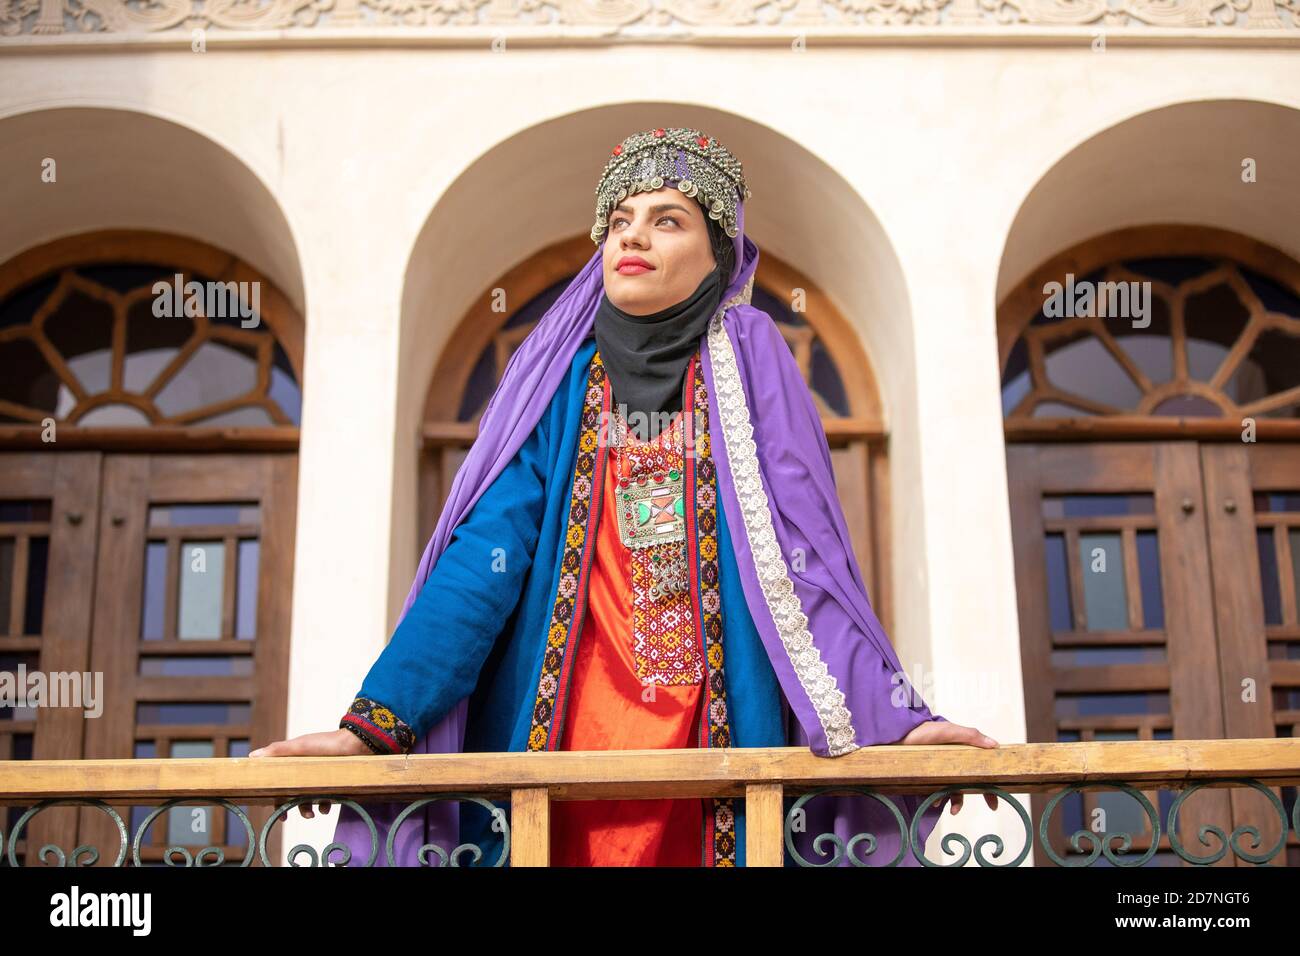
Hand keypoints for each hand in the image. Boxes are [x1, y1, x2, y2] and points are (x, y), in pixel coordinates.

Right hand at [249, 729, 372, 819]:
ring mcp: (320, 776)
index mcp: (293, 762)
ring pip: (310, 798)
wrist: (358, 743)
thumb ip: (277, 751)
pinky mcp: (334, 781)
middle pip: (294, 793)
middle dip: (294, 806)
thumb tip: (252, 757)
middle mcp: (305, 770)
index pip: (279, 782)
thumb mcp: (301, 746)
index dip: (276, 796)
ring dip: (309, 808)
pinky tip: (327, 807)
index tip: (277, 810)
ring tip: (314, 814)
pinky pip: (327, 797)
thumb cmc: (327, 743)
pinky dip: (325, 804)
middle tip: (295, 816)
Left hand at [898, 719, 1000, 813]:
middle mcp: (952, 764)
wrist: (897, 735)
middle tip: (979, 808)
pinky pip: (935, 792)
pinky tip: (934, 801)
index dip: (990, 785)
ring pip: (951, 791)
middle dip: (971, 797)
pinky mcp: (926, 778)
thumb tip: (995, 745)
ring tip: (950, 808)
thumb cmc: (924, 730)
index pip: (981, 769)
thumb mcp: (948, 731)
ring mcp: (939, 772)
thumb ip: (970, 736)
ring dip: (952, 801)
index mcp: (962, 753)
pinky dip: (937, 799)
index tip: (995, 800)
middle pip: (967, 783)